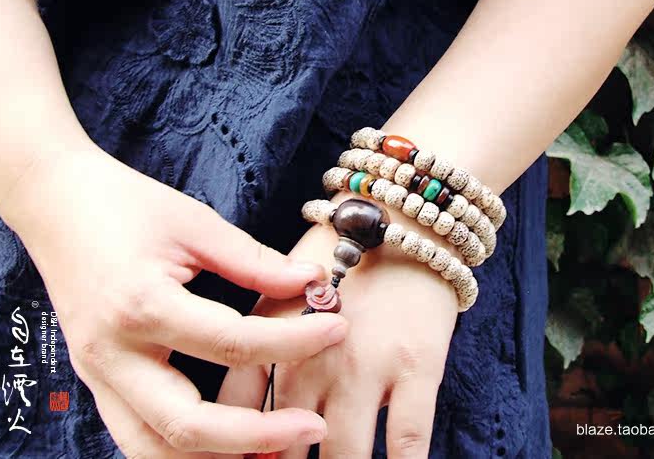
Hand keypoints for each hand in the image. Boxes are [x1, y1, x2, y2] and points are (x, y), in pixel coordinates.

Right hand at [5, 147, 348, 456]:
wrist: (54, 202)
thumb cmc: (123, 204)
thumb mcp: (195, 224)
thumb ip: (254, 261)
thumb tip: (309, 282)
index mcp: (142, 306)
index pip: (234, 343)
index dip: (296, 341)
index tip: (338, 329)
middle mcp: (114, 354)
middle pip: (188, 425)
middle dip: (259, 436)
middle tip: (313, 426)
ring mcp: (98, 375)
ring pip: (153, 450)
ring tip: (271, 452)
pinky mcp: (96, 379)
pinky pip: (136, 435)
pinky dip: (180, 450)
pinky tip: (222, 444)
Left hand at [218, 201, 458, 458]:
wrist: (405, 218)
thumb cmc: (339, 257)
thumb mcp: (281, 292)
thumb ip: (255, 350)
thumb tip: (241, 421)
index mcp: (273, 337)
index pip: (239, 411)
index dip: (236, 446)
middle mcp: (313, 358)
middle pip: (289, 443)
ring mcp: (367, 366)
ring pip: (346, 454)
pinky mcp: (417, 366)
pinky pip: (409, 438)